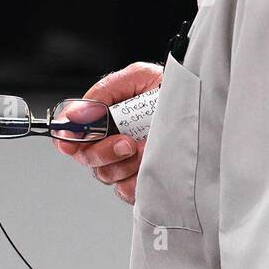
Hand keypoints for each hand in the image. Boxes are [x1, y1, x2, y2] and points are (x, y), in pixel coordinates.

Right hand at [53, 62, 162, 203]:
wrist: (201, 105)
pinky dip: (138, 180)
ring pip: (106, 175)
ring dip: (124, 163)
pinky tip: (151, 163)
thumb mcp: (137, 77)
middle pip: (86, 158)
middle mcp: (111, 142)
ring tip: (146, 148)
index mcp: (104, 118)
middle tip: (125, 143)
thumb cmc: (169, 90)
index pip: (73, 135)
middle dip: (102, 152)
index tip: (70, 143)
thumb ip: (104, 91)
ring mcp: (126, 163)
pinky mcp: (141, 182)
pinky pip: (128, 191)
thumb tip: (75, 113)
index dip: (67, 140)